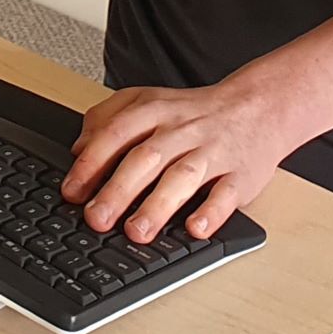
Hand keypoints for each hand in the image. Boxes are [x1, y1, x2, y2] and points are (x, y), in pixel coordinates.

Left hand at [61, 73, 297, 244]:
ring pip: (183, 176)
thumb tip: (78, 150)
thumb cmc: (195, 113)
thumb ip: (109, 118)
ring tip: (136, 232)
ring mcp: (213, 151)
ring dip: (158, 206)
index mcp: (155, 110)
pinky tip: (194, 229)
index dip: (92, 163)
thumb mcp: (149, 101)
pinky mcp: (241, 174)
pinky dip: (211, 212)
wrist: (259, 105)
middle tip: (96, 220)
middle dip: (118, 190)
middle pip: (146, 157)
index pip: (117, 133)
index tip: (72, 192)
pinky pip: (227, 194)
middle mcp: (182, 130)